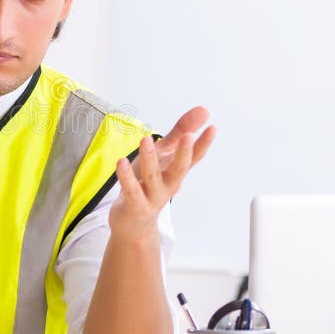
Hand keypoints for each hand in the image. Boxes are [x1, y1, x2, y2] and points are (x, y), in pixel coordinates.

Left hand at [111, 107, 215, 238]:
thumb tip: (203, 110)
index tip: (213, 127)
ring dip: (150, 159)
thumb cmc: (148, 183)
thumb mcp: (163, 156)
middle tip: (187, 136)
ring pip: (153, 177)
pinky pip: (131, 190)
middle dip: (183, 154)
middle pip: (179, 170)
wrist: (134, 223)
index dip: (203, 143)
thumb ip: (179, 133)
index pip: (194, 158)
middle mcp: (168, 184)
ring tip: (146, 139)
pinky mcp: (135, 205)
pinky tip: (121, 162)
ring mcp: (152, 196)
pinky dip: (126, 177)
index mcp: (176, 171)